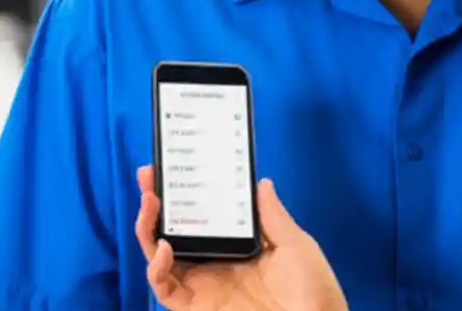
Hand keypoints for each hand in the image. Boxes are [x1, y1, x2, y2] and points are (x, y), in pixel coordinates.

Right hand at [135, 166, 347, 310]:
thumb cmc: (313, 293)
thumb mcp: (296, 246)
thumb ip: (273, 217)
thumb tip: (261, 183)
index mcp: (237, 249)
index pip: (202, 217)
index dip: (187, 195)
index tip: (176, 166)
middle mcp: (214, 266)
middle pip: (174, 232)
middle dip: (156, 204)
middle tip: (147, 175)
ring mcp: (201, 287)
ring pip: (159, 256)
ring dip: (148, 227)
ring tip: (150, 201)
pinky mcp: (193, 308)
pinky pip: (163, 288)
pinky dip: (155, 267)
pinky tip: (163, 246)